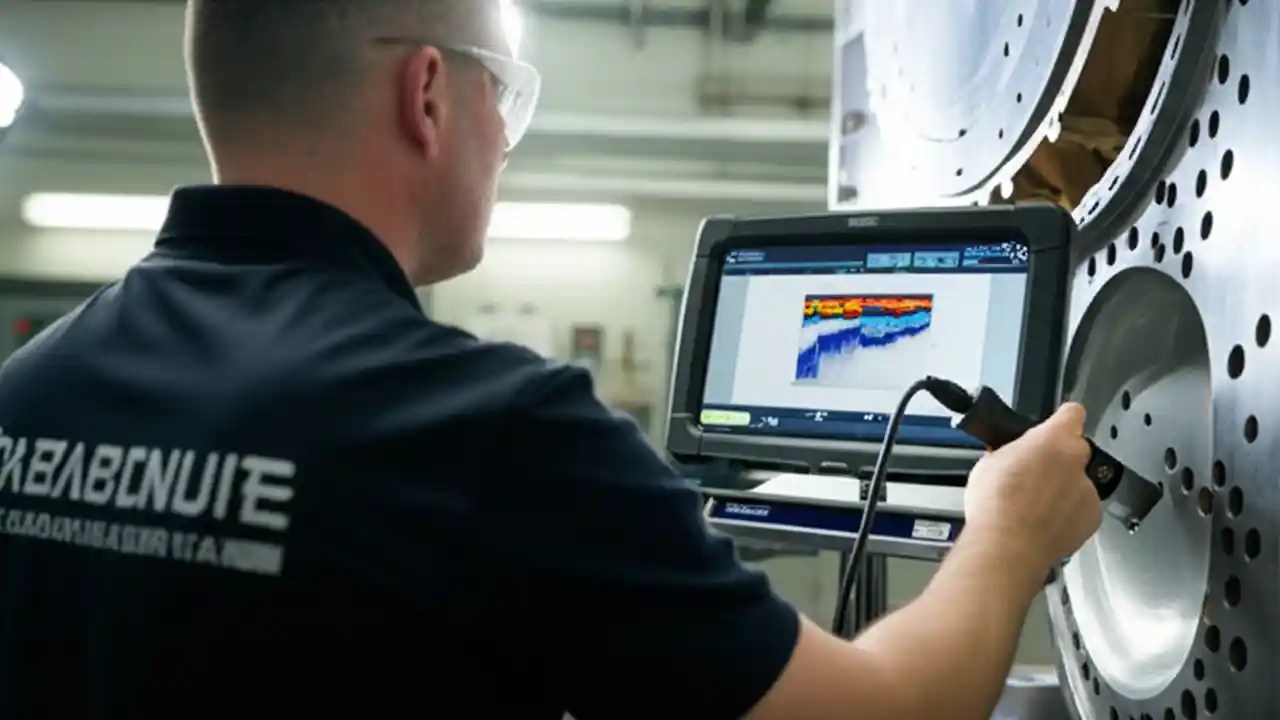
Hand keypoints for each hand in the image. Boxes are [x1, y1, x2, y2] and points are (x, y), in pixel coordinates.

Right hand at [964, 402, 1102, 571]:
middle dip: (1057, 460)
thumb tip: (1009, 455)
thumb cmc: (996, 506)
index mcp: (1054, 439)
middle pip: (1074, 450)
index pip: (1072, 413)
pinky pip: (1081, 509)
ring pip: (1078, 482)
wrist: (1007, 547)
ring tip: (1032, 505)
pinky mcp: (1091, 519)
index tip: (1056, 424)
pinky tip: (1042, 521)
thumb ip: (1009, 452)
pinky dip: (1068, 514)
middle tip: (1032, 473)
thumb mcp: (989, 464)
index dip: (1062, 419)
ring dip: (1062, 489)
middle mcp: (1077, 462)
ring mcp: (1088, 492)